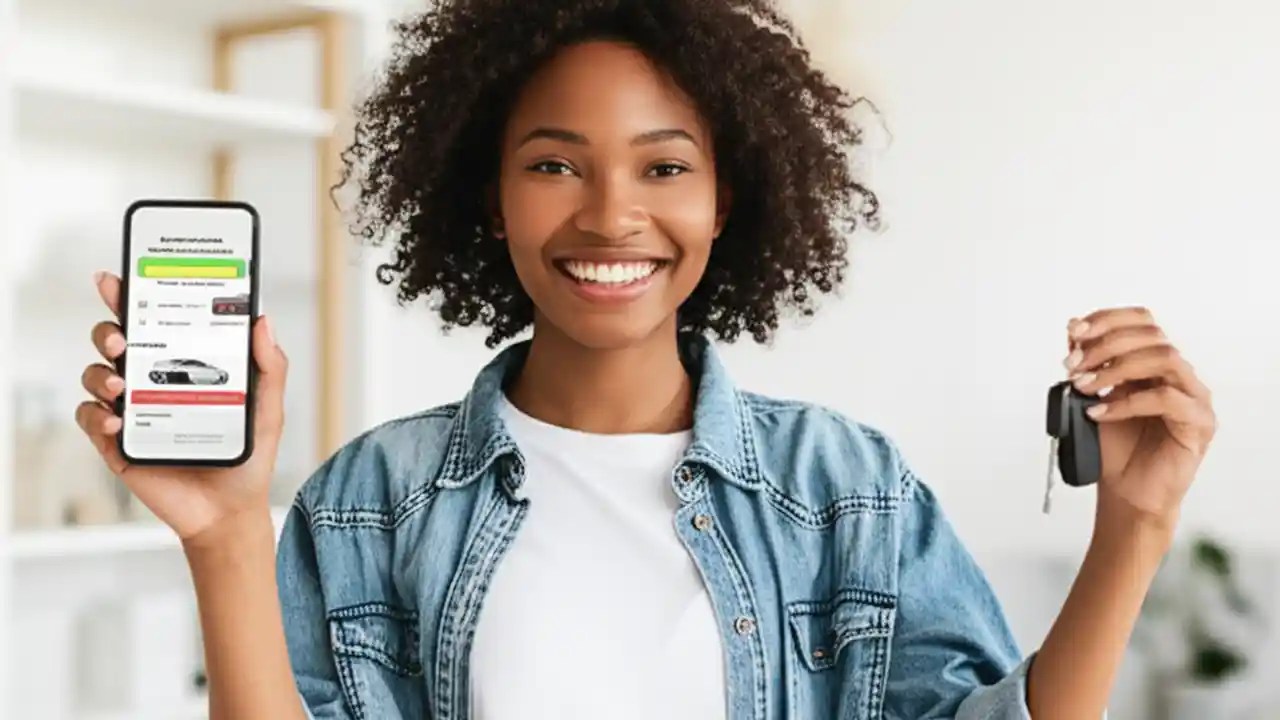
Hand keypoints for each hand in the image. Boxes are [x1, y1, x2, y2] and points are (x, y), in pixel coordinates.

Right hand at [74, 271, 288, 544]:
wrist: (229, 512)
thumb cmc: (247, 458)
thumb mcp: (267, 410)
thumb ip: (270, 367)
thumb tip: (262, 320)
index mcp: (183, 366)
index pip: (153, 322)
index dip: (130, 297)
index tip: (119, 279)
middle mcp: (152, 382)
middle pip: (114, 340)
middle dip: (108, 330)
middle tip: (122, 339)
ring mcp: (131, 411)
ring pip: (95, 374)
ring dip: (100, 373)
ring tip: (121, 387)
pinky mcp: (116, 443)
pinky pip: (89, 418)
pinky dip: (94, 414)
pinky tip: (115, 422)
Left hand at [1064, 307, 1215, 526]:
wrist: (1127, 491)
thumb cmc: (1114, 446)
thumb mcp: (1090, 397)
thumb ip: (1086, 364)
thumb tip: (1072, 328)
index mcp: (1154, 362)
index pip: (1142, 321)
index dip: (1108, 319)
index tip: (1074, 332)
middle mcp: (1178, 375)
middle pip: (1151, 336)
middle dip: (1105, 346)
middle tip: (1073, 366)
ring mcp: (1194, 397)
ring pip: (1164, 359)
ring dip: (1116, 369)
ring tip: (1085, 387)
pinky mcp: (1199, 423)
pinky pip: (1166, 399)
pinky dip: (1127, 402)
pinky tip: (1100, 412)